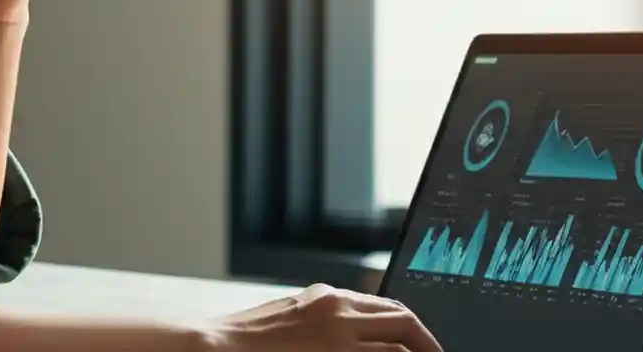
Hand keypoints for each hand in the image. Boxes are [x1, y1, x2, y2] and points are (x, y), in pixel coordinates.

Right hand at [203, 283, 441, 351]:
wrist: (214, 346)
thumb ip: (318, 320)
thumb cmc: (242, 339)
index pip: (386, 307)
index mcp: (326, 297)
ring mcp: (338, 337)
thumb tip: (343, 333)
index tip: (420, 343)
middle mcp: (338, 311)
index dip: (410, 328)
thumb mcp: (286, 317)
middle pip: (404, 321)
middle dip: (428, 343)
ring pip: (400, 345)